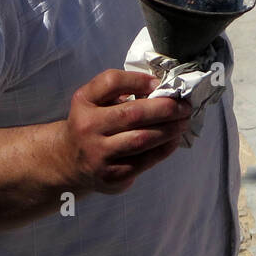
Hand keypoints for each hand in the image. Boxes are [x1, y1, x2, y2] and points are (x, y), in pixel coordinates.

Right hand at [62, 69, 192, 194]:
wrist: (70, 160)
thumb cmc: (93, 123)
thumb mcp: (95, 100)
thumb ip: (120, 87)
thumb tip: (160, 86)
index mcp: (83, 102)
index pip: (111, 82)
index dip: (138, 80)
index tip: (159, 82)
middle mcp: (87, 127)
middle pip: (132, 114)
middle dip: (165, 108)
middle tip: (185, 106)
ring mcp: (98, 154)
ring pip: (141, 139)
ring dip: (169, 129)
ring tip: (183, 121)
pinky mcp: (111, 176)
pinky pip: (145, 160)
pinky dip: (164, 148)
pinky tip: (173, 139)